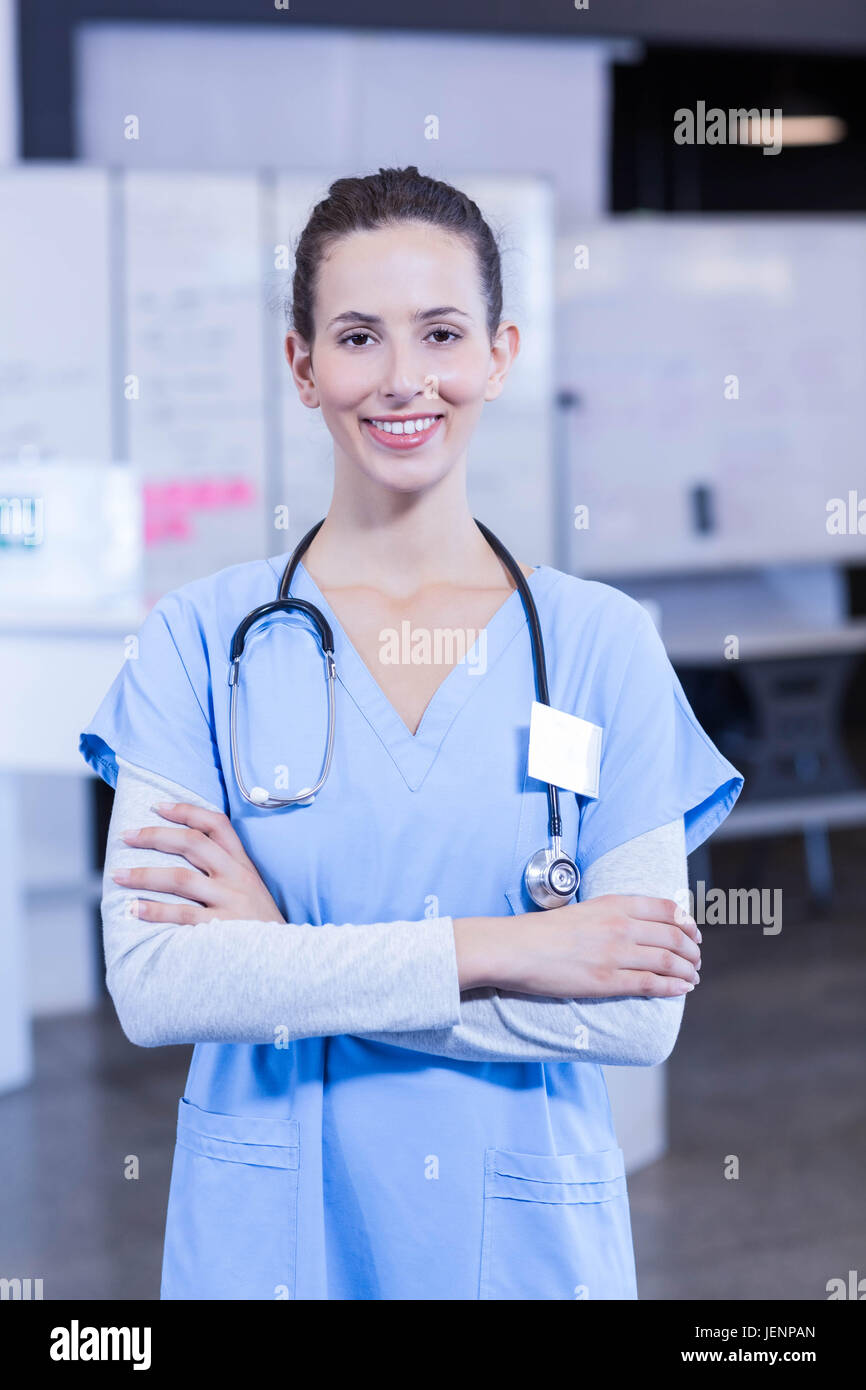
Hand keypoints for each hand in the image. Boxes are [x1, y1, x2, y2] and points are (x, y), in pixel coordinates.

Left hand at [112, 802, 285, 924]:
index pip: (216, 824)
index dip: (186, 811)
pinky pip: (182, 915)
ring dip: (144, 874)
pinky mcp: (222, 928)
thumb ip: (226, 873)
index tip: (157, 807)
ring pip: (180, 878)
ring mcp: (231, 902)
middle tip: (126, 836)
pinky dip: (155, 910)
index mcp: (244, 865)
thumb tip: (183, 858)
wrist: (289, 960)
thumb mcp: (252, 891)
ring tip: (118, 876)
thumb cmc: (260, 927)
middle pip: (192, 843)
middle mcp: (237, 878)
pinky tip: (135, 909)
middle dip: (154, 836)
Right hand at [491, 894, 701, 998]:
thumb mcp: (584, 910)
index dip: (686, 923)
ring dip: (687, 970)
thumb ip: (612, 915)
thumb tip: (635, 928)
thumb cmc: (542, 931)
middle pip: (674, 936)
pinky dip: (672, 987)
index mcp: (614, 904)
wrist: (516, 948)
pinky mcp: (607, 980)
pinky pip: (651, 983)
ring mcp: (616, 954)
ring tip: (693, 977)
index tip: (694, 933)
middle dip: (692, 950)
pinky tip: (682, 989)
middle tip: (696, 959)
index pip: (666, 909)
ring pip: (668, 961)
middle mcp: (621, 925)